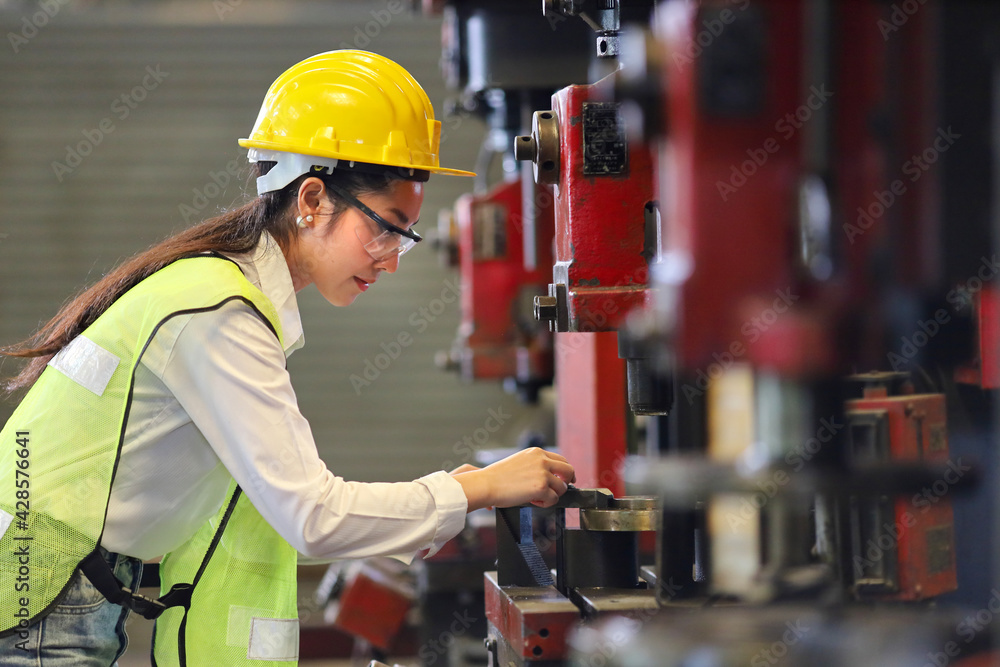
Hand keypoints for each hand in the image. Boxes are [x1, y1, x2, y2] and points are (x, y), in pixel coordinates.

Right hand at [452, 447, 575, 511]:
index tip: (565, 479)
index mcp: (536, 452)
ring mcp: (543, 473)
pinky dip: (545, 504)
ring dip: (552, 495)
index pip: (561, 459)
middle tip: (560, 490)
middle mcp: (542, 460)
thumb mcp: (519, 462)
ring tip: (537, 497)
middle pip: (569, 470)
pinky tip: (533, 501)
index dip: (565, 471)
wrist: (486, 484)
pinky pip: (554, 499)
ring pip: (562, 487)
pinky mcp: (542, 487)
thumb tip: (550, 476)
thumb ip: (535, 465)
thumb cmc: (497, 477)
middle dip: (568, 481)